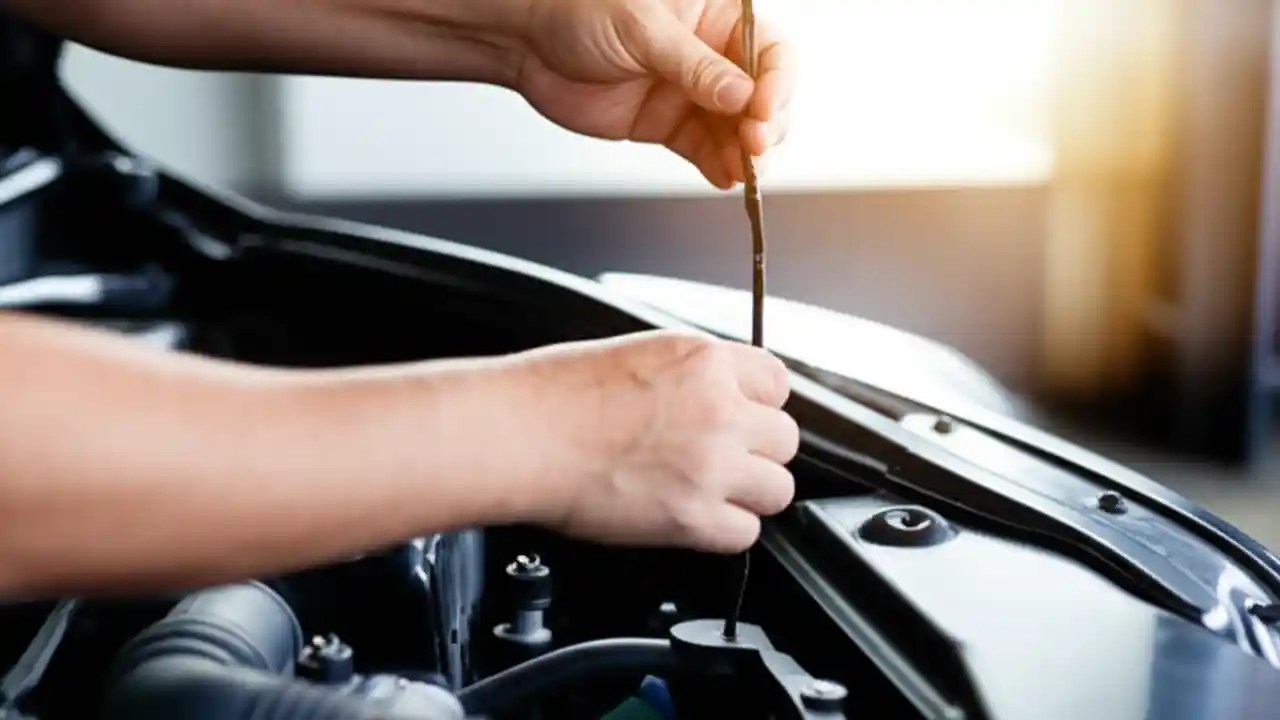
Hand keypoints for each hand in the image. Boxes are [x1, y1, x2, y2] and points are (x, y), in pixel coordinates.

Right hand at [515, 330, 798, 552]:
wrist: (520, 435)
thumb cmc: (554, 394)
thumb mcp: (638, 353)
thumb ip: (692, 376)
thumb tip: (720, 397)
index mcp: (704, 361)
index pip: (778, 383)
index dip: (759, 405)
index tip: (743, 418)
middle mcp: (719, 410)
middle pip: (786, 440)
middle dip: (757, 451)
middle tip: (720, 458)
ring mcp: (711, 465)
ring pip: (778, 489)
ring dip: (748, 494)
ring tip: (707, 491)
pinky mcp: (693, 517)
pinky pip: (746, 534)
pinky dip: (723, 531)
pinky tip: (691, 517)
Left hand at [517, 0, 794, 188]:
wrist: (526, 41)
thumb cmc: (578, 9)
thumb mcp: (643, 28)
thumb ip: (695, 65)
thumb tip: (742, 95)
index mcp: (718, 14)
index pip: (770, 51)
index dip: (775, 84)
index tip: (762, 112)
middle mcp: (712, 54)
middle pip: (762, 97)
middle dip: (765, 125)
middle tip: (753, 145)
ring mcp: (692, 93)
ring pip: (738, 130)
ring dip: (746, 154)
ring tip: (742, 172)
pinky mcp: (669, 125)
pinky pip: (706, 150)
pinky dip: (719, 166)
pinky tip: (725, 177)